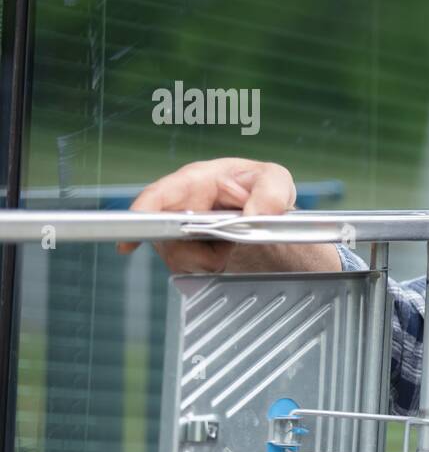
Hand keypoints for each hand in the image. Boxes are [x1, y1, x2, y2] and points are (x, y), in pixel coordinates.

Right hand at [116, 157, 340, 273]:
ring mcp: (182, 233)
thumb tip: (256, 213)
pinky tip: (227, 254)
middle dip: (192, 248)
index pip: (158, 196)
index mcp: (195, 182)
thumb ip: (271, 192)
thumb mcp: (275, 180)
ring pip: (179, 258)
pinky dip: (212, 267)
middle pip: (164, 236)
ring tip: (232, 243)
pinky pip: (192, 270)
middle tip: (226, 244)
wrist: (270, 215)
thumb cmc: (262, 188)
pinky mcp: (189, 255)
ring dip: (209, 259)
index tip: (130, 239)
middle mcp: (181, 207)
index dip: (140, 215)